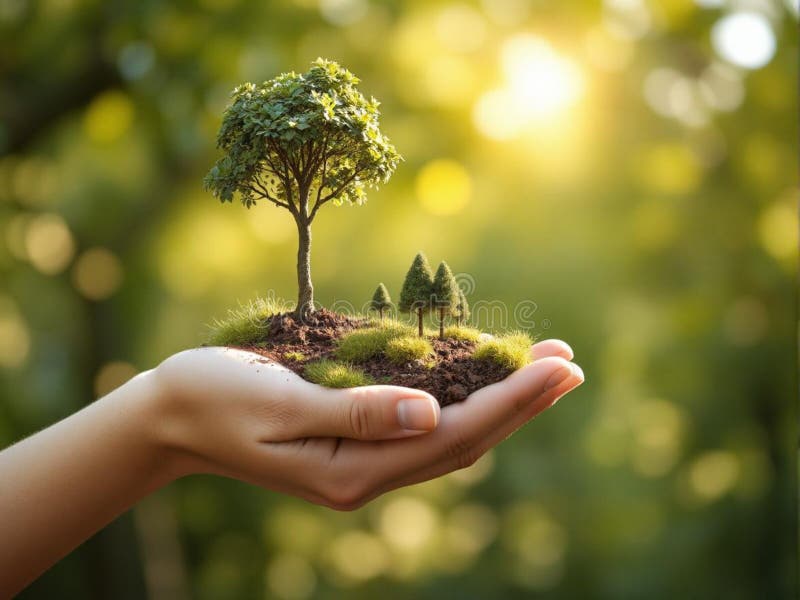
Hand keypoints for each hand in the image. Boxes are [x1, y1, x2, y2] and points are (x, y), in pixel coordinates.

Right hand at [153, 339, 583, 509]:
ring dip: (502, 402)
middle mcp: (368, 474)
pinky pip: (426, 426)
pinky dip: (465, 400)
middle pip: (466, 440)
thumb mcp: (280, 403)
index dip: (511, 401)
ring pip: (453, 435)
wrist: (174, 414)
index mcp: (351, 471)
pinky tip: (485, 379)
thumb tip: (431, 414)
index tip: (557, 368)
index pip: (453, 436)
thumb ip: (355, 412)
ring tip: (546, 367)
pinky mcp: (356, 440)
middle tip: (572, 364)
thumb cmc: (215, 399)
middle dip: (523, 402)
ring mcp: (363, 462)